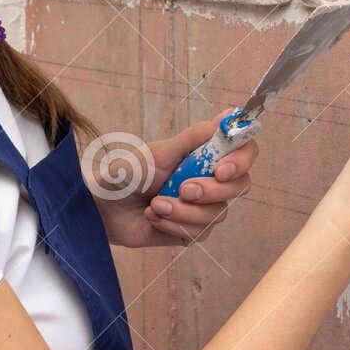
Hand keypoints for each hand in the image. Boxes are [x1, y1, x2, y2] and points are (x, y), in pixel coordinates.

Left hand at [86, 110, 258, 248]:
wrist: (103, 206)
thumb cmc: (128, 172)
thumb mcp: (160, 151)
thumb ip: (196, 137)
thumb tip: (227, 117)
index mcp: (206, 154)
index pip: (246, 152)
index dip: (241, 161)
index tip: (220, 169)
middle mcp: (211, 179)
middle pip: (240, 186)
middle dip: (210, 191)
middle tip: (182, 189)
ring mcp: (203, 206)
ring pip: (217, 214)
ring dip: (183, 210)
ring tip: (155, 204)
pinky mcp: (191, 231)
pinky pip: (199, 233)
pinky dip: (174, 224)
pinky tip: (154, 216)